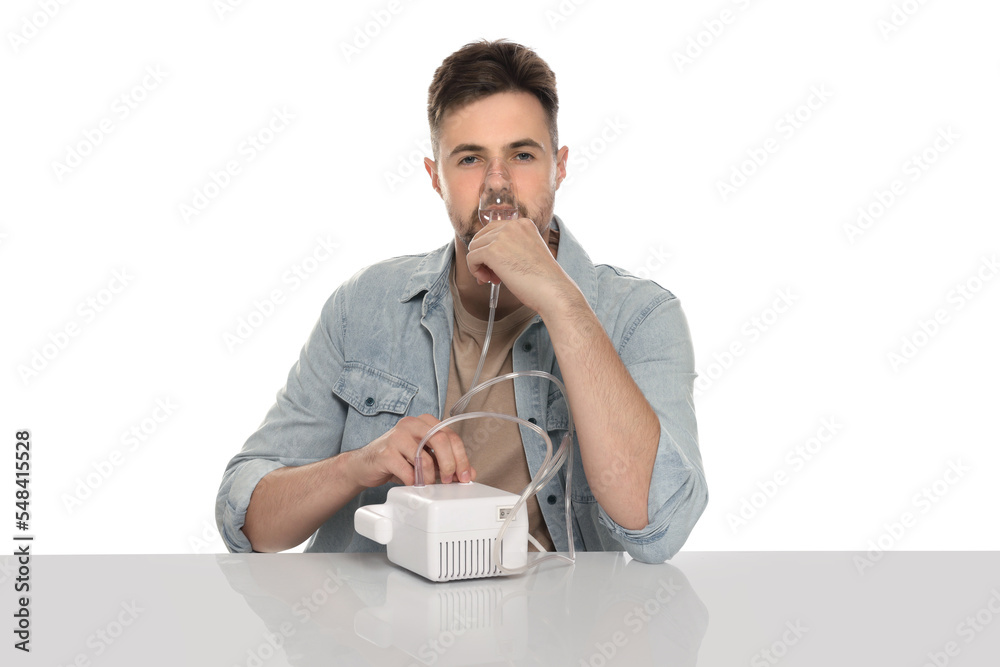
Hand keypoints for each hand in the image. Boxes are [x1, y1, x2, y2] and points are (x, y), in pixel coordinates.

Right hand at [345, 414, 476, 486]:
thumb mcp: (425, 459)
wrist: (365, 465)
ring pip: (424, 456)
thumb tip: (469, 472)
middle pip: (441, 439)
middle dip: (450, 464)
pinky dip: (414, 482)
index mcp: (425, 422)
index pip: (451, 436)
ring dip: (430, 476)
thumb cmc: (397, 460)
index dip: (462, 458)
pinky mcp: (385, 452)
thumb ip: (446, 463)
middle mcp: (411, 424)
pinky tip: (412, 484)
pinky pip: (407, 471)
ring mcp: (397, 436)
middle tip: (449, 480)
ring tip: (428, 484)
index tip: (465, 476)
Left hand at [466, 218, 571, 314]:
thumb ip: (509, 247)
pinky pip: (471, 258)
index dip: (491, 249)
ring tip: (493, 279)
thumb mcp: (527, 253)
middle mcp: (512, 225)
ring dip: (480, 265)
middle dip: (483, 257)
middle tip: (494, 275)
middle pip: (481, 237)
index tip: (498, 267)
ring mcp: (502, 236)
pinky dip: (475, 270)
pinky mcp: (492, 250)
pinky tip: (487, 280)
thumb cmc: (542, 279)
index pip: (493, 230)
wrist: (553, 291)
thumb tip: (482, 255)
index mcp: (523, 223)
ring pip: (474, 247)